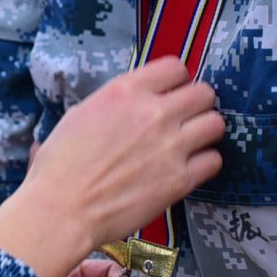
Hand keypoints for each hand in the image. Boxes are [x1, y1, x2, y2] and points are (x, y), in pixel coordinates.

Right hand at [0, 59, 222, 276]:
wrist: (62, 209)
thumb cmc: (60, 165)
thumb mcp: (80, 114)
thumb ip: (115, 103)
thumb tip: (131, 103)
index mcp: (125, 91)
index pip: (175, 67)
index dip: (175, 82)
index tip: (170, 94)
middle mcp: (153, 113)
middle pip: (203, 93)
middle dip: (196, 105)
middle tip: (185, 120)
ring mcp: (171, 146)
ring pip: (216, 124)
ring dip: (205, 132)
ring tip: (191, 144)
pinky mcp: (180, 179)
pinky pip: (214, 160)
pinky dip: (205, 163)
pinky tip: (189, 168)